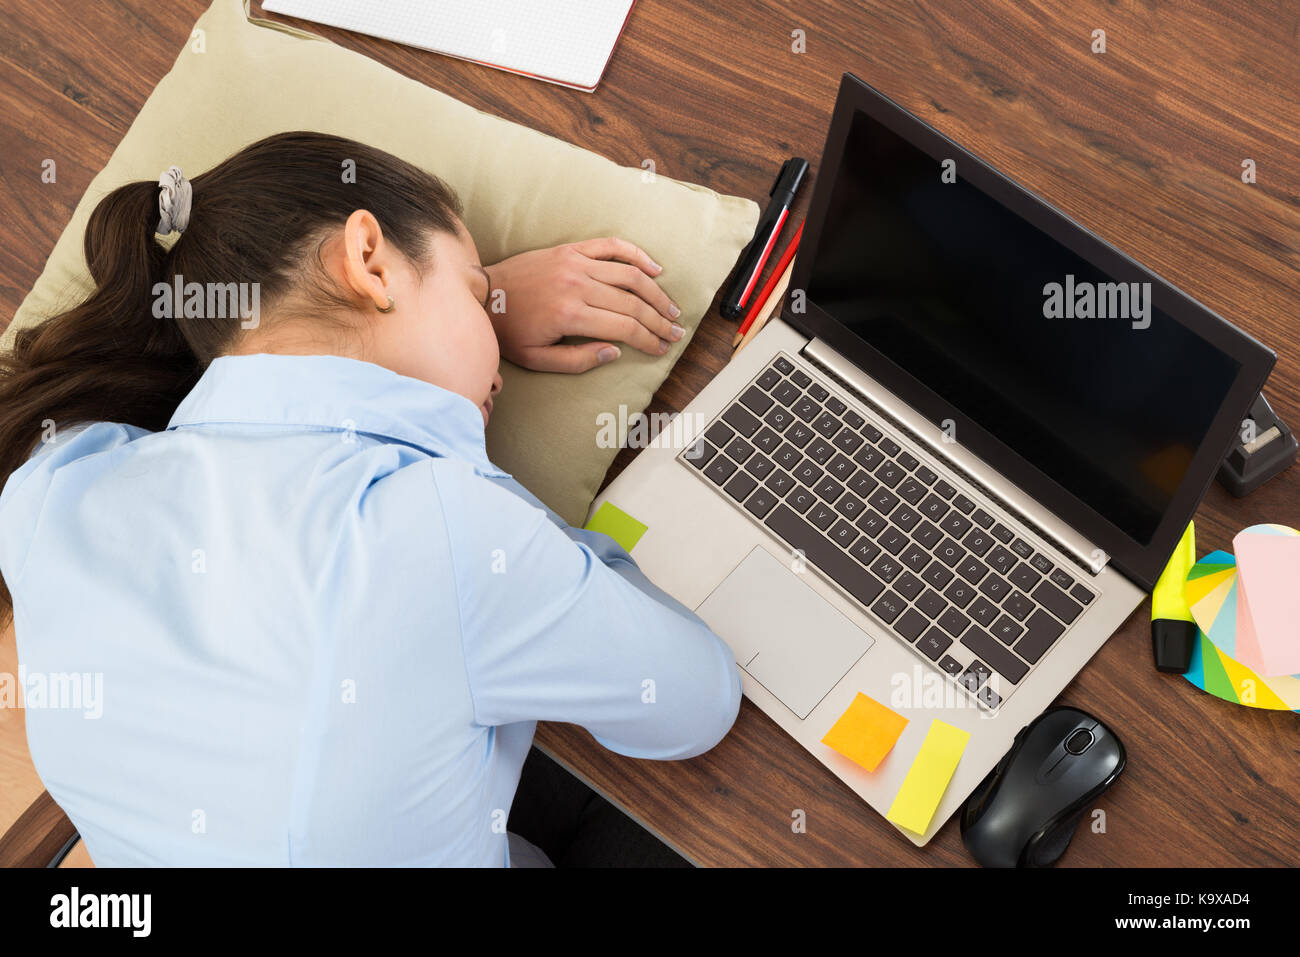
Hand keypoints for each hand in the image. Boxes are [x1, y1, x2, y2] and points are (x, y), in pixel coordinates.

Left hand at [483, 237, 684, 372]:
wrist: (484, 295)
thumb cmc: (510, 331)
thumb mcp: (538, 359)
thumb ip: (578, 361)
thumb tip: (615, 351)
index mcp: (570, 315)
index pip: (624, 327)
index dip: (648, 339)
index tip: (662, 347)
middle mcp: (577, 285)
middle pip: (632, 303)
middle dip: (659, 320)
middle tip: (676, 331)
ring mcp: (575, 263)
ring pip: (629, 275)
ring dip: (656, 292)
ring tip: (671, 308)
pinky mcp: (571, 250)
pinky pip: (612, 247)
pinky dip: (637, 255)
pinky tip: (655, 268)